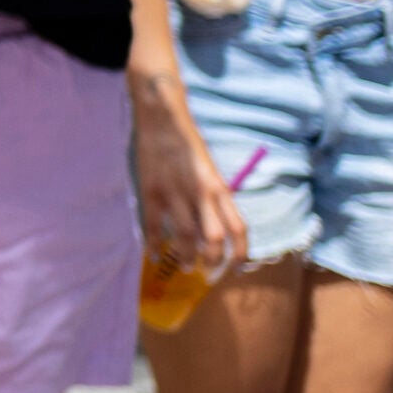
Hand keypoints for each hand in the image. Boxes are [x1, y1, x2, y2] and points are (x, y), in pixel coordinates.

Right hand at [131, 81, 246, 272]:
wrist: (163, 120)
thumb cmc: (188, 145)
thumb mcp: (210, 170)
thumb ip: (214, 197)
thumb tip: (214, 228)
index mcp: (219, 188)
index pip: (238, 228)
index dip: (241, 254)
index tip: (237, 270)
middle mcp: (201, 193)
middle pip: (214, 238)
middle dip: (212, 261)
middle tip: (207, 272)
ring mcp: (175, 193)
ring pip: (185, 236)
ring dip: (185, 257)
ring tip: (184, 266)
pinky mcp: (152, 190)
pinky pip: (155, 225)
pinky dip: (155, 244)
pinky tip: (154, 254)